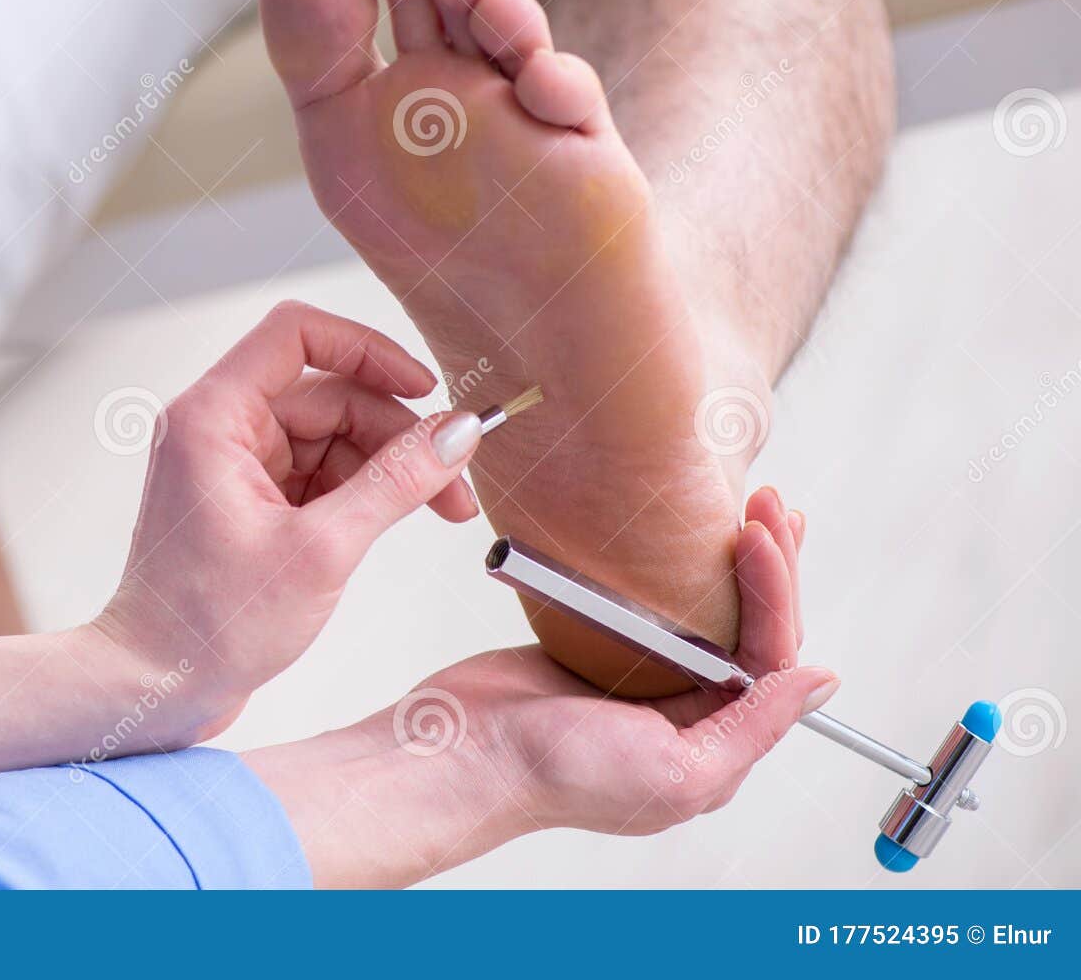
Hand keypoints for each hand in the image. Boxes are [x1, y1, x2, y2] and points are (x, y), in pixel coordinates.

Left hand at [94, 300, 482, 742]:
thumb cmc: (210, 627)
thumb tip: (457, 434)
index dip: (368, 349)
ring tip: (440, 510)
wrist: (158, 690)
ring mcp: (234, 462)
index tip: (423, 389)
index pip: (297, 333)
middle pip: (328, 391)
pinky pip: (319, 469)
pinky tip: (396, 520)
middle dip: (397, 432)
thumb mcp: (321, 551)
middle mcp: (219, 426)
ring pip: (332, 432)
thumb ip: (396, 484)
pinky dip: (362, 489)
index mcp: (213, 416)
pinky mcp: (250, 496)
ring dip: (388, 466)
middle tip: (455, 481)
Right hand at [246, 487, 837, 885]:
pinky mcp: (595, 642)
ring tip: (750, 506)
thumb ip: (754, 726)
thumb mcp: (678, 771)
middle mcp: (684, 706)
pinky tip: (682, 530)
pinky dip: (671, 560)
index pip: (771, 654)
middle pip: (748, 623)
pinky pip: (648, 594)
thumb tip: (820, 682)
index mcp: (712, 739)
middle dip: (768, 563)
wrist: (462, 752)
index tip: (760, 536)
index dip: (777, 591)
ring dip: (728, 556)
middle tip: (768, 505)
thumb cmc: (556, 777)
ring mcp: (639, 671)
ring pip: (705, 604)